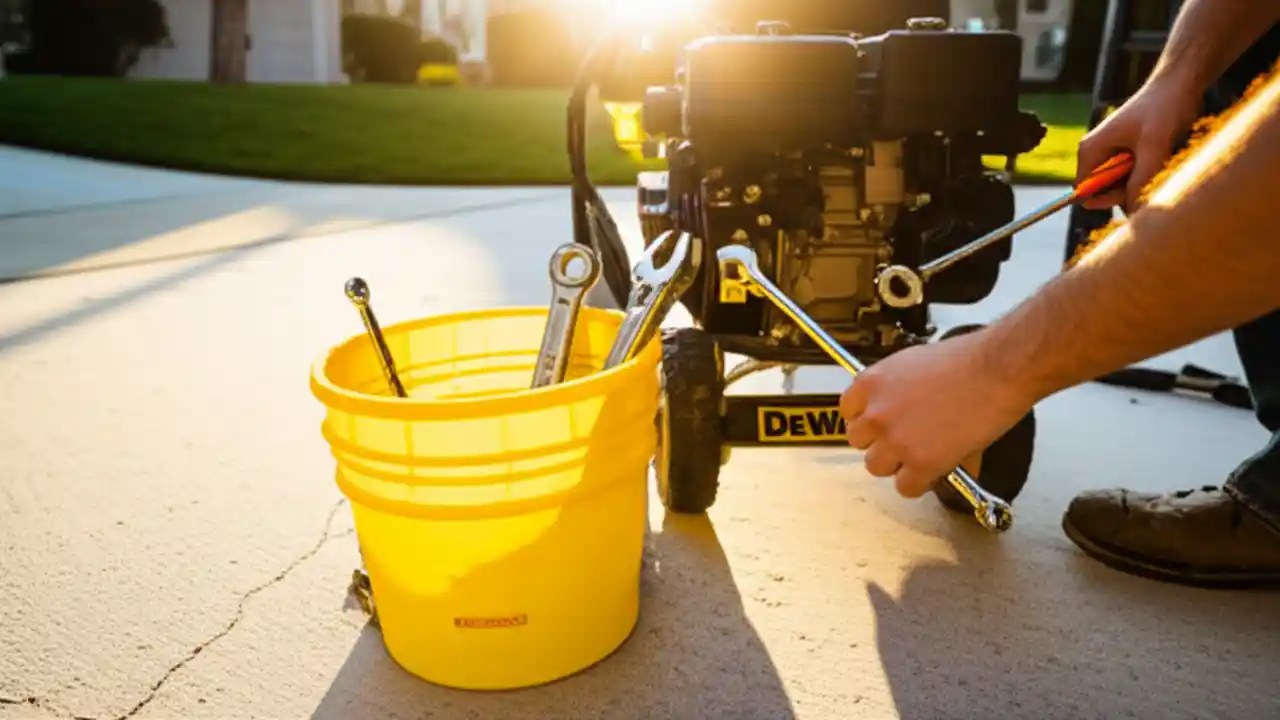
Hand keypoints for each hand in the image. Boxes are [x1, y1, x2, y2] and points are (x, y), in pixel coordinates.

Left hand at [838, 330, 1037, 498]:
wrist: (997, 369)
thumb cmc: (966, 360)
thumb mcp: (913, 365)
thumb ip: (893, 390)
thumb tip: (893, 411)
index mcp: (870, 383)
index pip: (847, 412)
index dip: (868, 420)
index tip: (881, 424)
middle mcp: (876, 413)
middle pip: (859, 442)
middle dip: (882, 442)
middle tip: (906, 439)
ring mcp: (895, 440)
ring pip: (877, 468)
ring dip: (898, 464)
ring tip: (924, 454)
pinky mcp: (920, 463)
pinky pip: (906, 488)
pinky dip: (921, 483)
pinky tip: (936, 468)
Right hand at [1077, 76, 1202, 212]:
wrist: (1181, 82)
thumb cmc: (1163, 107)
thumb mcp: (1153, 146)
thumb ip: (1140, 180)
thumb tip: (1134, 214)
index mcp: (1090, 151)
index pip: (1085, 191)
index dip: (1106, 201)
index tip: (1134, 198)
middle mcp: (1098, 155)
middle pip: (1105, 192)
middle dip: (1130, 191)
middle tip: (1156, 177)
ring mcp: (1114, 156)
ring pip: (1124, 186)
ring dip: (1144, 183)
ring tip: (1164, 162)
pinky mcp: (1131, 155)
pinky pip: (1137, 177)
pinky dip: (1151, 175)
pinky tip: (1165, 161)